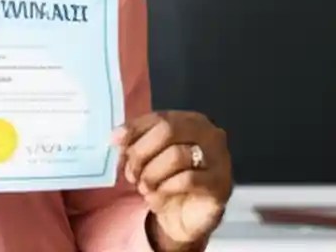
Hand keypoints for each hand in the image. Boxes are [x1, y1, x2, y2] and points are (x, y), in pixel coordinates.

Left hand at [112, 111, 232, 249]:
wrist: (186, 218)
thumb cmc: (167, 180)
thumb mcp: (148, 157)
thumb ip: (135, 142)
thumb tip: (116, 136)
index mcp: (192, 121)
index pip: (160, 117)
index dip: (134, 129)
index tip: (115, 143)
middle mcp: (210, 135)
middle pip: (168, 130)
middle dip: (141, 152)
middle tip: (130, 173)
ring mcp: (220, 159)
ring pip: (176, 155)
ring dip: (151, 174)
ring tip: (143, 188)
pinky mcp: (220, 185)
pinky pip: (187, 180)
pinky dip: (164, 190)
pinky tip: (156, 199)